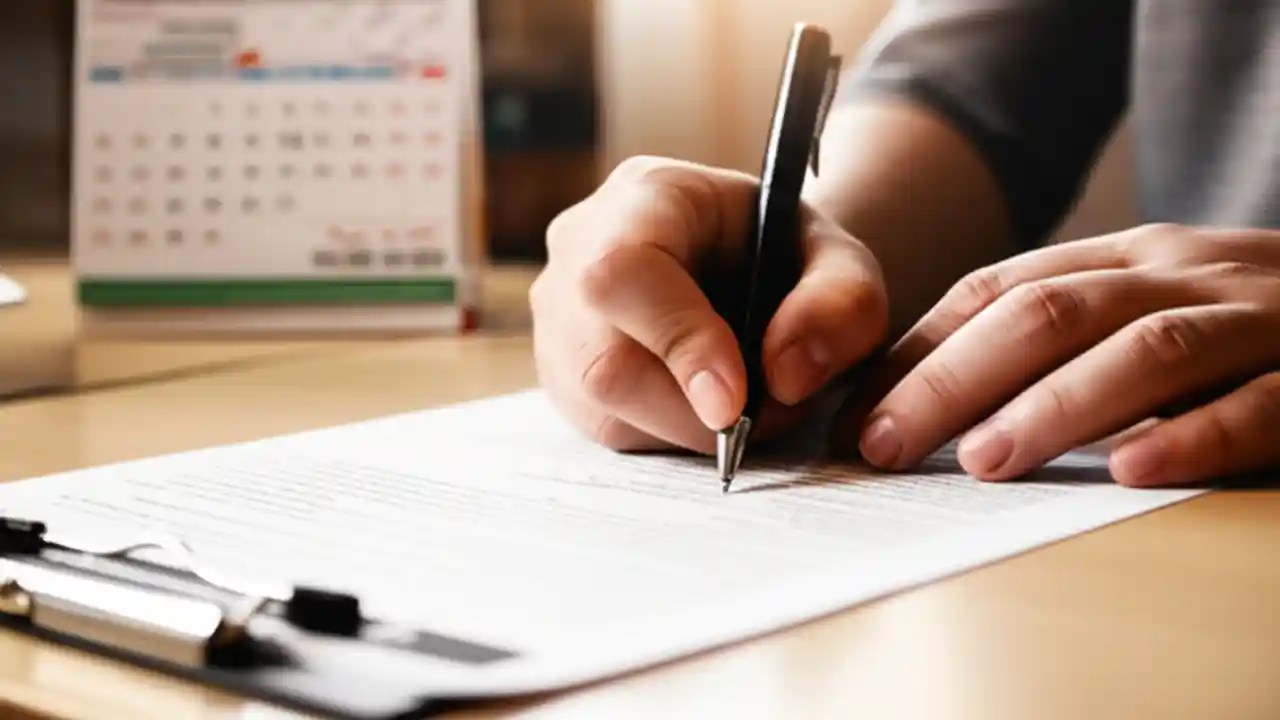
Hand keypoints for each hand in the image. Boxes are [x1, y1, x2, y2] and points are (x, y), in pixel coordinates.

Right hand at [533, 156, 887, 453]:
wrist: (741, 259)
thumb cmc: (782, 252)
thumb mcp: (837, 258)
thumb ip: (838, 304)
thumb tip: (786, 378)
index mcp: (644, 197)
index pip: (626, 273)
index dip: (677, 343)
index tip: (734, 403)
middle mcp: (578, 252)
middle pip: (604, 362)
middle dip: (692, 413)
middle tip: (761, 417)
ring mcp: (557, 317)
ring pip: (601, 408)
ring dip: (685, 429)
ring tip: (741, 404)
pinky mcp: (559, 373)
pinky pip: (603, 428)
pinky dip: (665, 434)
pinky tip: (700, 403)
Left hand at [838, 223, 1279, 485]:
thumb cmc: (1236, 327)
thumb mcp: (1136, 310)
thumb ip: (1051, 341)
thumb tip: (920, 401)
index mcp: (1122, 257)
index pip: (997, 289)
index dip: (920, 349)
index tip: (857, 410)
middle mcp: (1179, 273)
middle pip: (1049, 312)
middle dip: (954, 379)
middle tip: (886, 443)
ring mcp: (1255, 319)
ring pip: (1144, 350)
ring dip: (1054, 407)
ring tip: (981, 461)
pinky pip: (1256, 405)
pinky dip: (1192, 435)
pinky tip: (1132, 471)